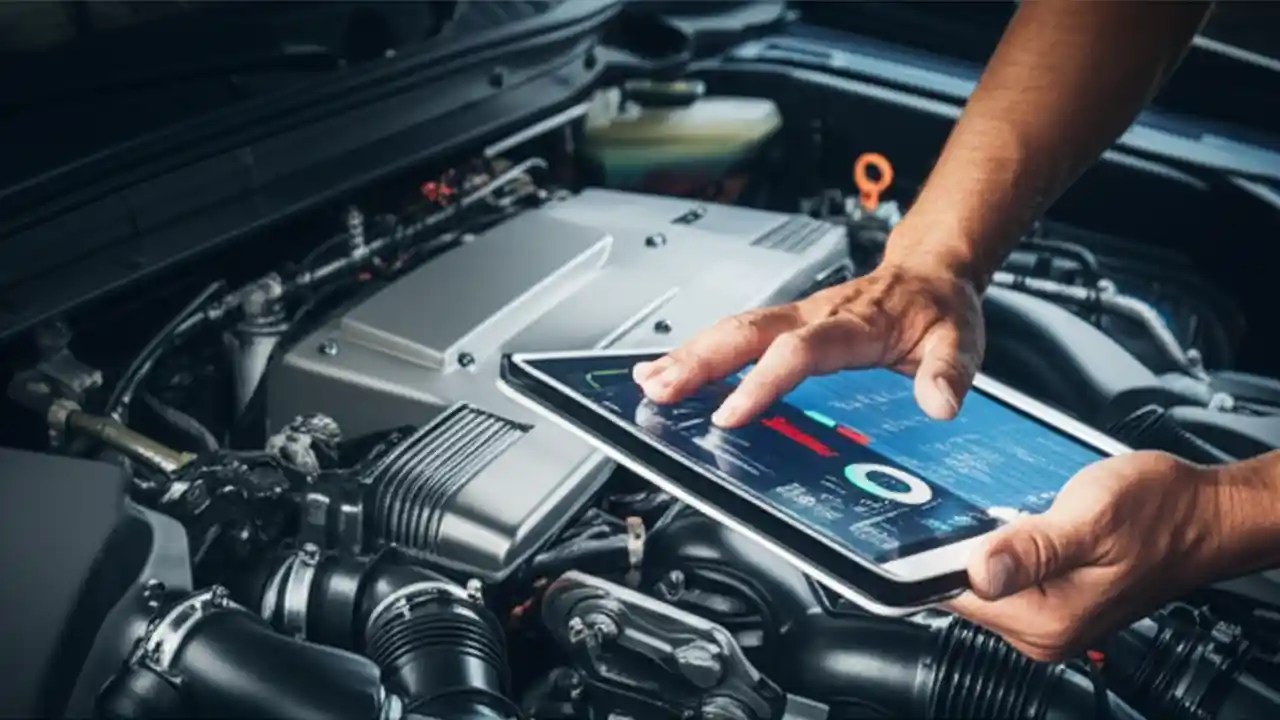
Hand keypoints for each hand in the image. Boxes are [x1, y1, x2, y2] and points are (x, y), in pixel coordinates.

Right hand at [632, 257, 984, 426]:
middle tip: (661, 391)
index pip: (798, 353)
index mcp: (851, 324)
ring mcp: (793, 317)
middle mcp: (812, 315)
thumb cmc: (936, 308)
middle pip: (745, 333)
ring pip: (731, 330)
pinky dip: (695, 350)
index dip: (761, 383)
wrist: (929, 272)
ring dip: (687, 356)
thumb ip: (948, 371)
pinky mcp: (783, 323)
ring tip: (648, 383)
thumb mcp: (960, 340)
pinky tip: (667, 369)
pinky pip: (733, 334)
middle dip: (699, 362)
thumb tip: (940, 402)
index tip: (730, 414)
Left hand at [947, 451, 1229, 660]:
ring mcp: (1049, 619)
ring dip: (988, 545)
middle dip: (966, 547)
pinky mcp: (1055, 601)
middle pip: (963, 588)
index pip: (954, 594)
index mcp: (1046, 621)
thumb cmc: (1163, 513)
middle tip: (997, 508)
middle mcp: (1043, 631)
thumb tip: (979, 570)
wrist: (1205, 514)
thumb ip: (1032, 548)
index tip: (947, 520)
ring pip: (982, 579)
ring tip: (1019, 512)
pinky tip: (1028, 523)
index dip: (941, 554)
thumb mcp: (1093, 517)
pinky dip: (1006, 547)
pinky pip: (1006, 575)